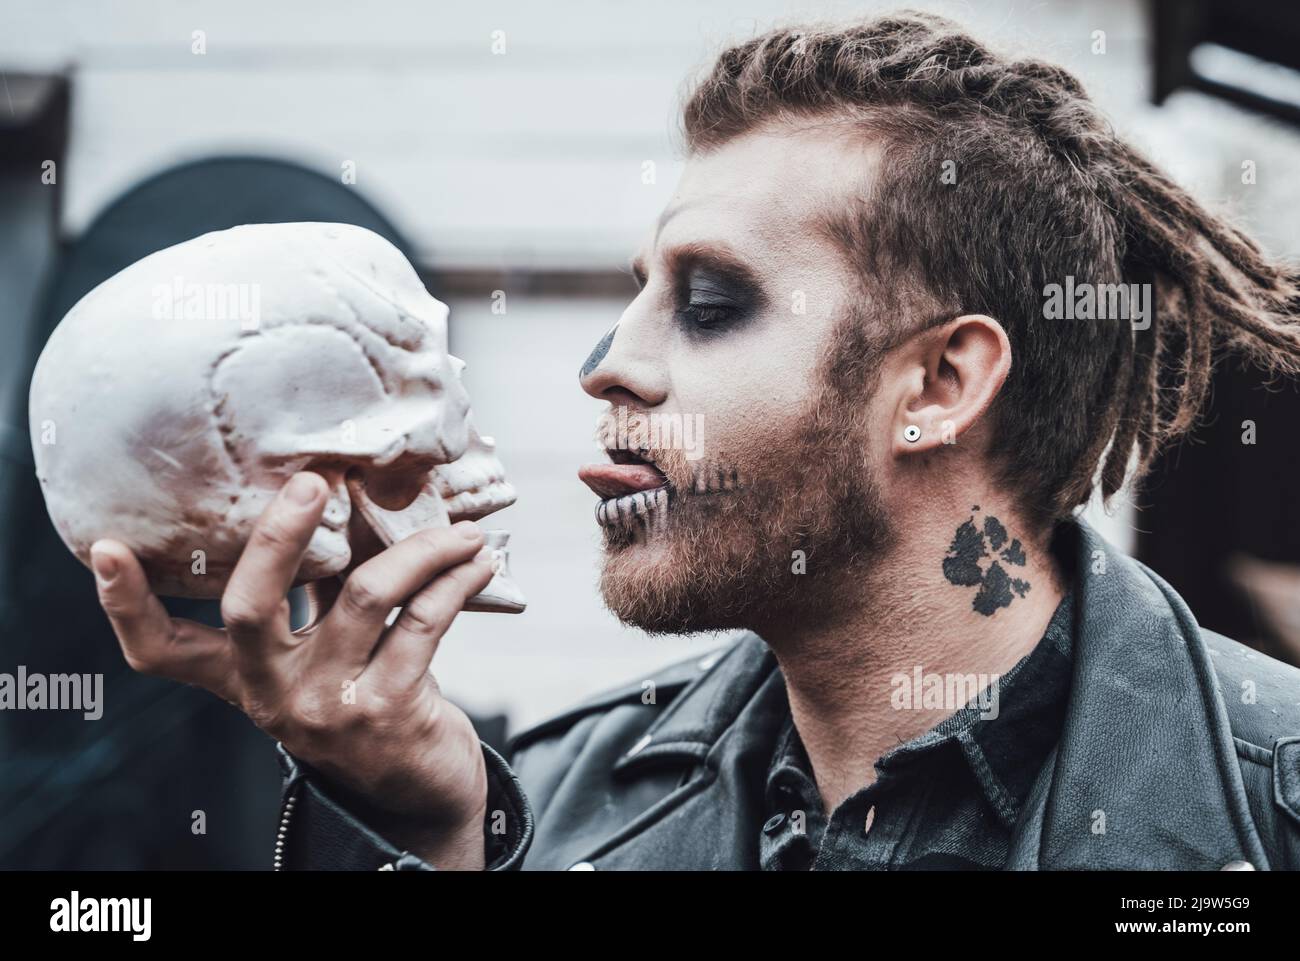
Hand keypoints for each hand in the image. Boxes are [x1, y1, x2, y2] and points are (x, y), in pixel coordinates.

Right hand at [91, 471, 495, 868]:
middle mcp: (273, 694)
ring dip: (423, 550)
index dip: (127, 604)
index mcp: (243, 677)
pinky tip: (477, 562)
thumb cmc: (369, 701)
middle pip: (250, 606)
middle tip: (313, 480)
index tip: (107, 549)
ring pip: (364, 596)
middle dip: (279, 534)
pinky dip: (454, 582)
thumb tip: (349, 499)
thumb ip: (320, 591)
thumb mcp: (325, 655)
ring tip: (461, 532)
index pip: (161, 651)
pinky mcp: (386, 712)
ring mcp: (326, 706)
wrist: (416, 794)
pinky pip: (422, 623)